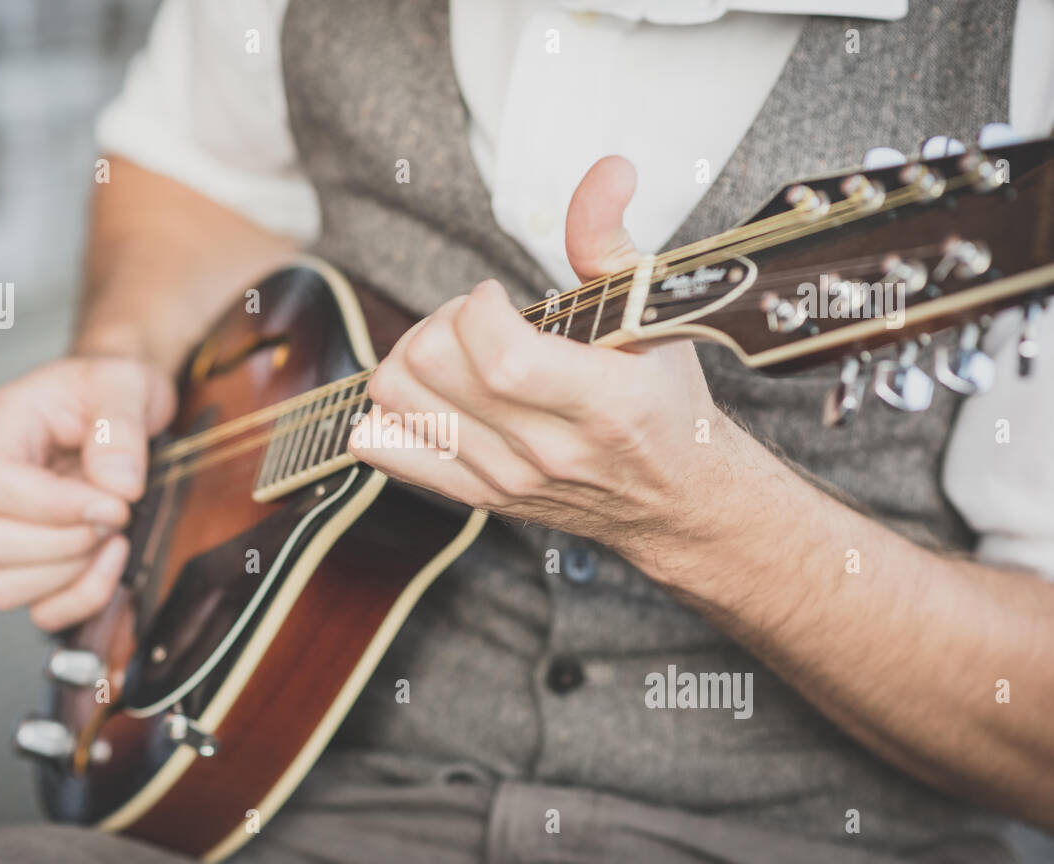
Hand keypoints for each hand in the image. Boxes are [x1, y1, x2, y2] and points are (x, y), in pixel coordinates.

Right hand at [0, 356, 175, 629]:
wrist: (122, 402)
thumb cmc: (114, 388)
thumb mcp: (125, 383)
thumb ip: (121, 427)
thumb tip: (117, 487)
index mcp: (3, 432)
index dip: (53, 507)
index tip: (115, 503)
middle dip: (67, 541)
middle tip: (118, 513)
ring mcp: (10, 529)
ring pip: (2, 586)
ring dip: (71, 573)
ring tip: (114, 534)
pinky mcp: (38, 562)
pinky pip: (39, 610)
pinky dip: (80, 598)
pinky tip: (114, 560)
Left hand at [348, 156, 740, 554]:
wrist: (673, 501)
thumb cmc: (663, 404)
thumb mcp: (653, 316)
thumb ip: (611, 242)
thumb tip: (608, 170)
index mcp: (602, 404)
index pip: (495, 353)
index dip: (478, 306)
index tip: (499, 299)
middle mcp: (547, 450)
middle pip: (429, 367)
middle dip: (442, 321)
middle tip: (476, 321)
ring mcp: (505, 479)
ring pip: (394, 400)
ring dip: (412, 358)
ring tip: (455, 354)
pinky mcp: (475, 496)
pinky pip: (382, 448)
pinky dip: (389, 411)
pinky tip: (433, 395)